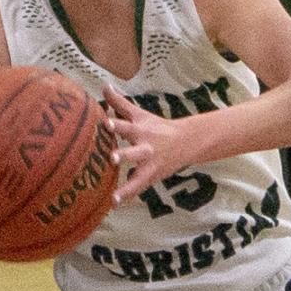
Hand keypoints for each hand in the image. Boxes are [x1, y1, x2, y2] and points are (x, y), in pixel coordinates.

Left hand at [102, 85, 197, 203]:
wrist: (187, 142)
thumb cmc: (156, 127)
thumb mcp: (139, 114)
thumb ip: (119, 102)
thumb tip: (104, 85)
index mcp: (140, 130)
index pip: (127, 126)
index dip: (116, 125)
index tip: (106, 123)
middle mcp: (145, 148)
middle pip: (133, 152)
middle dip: (123, 155)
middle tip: (112, 158)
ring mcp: (150, 165)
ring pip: (137, 177)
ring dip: (126, 187)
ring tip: (113, 197)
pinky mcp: (151, 177)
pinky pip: (138, 188)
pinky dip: (127, 196)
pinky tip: (114, 204)